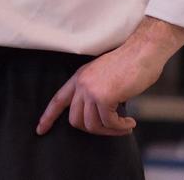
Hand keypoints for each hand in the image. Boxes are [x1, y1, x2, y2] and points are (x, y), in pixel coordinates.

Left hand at [35, 44, 162, 136]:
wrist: (143, 51)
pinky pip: (109, 123)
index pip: (58, 100)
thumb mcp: (103, 75)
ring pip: (92, 125)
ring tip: (124, 126)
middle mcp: (81, 84)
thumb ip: (95, 90)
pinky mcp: (104, 97)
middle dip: (93, 130)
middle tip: (111, 129)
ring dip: (110, 130)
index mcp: (79, 77)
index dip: (48, 117)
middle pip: (75, 120)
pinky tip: (130, 123)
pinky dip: (120, 127)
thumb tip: (97, 114)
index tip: (40, 130)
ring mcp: (91, 90)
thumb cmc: (129, 64)